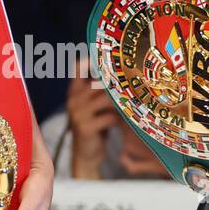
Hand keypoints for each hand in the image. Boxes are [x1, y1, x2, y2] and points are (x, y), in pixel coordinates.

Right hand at [67, 63, 118, 177]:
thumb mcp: (94, 105)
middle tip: (134, 84)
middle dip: (118, 84)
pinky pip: (109, 116)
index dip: (92, 59)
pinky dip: (119, 119)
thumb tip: (124, 71)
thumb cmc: (95, 126)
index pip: (79, 68)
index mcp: (75, 91)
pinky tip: (120, 122)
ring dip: (120, 103)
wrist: (86, 154)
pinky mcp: (86, 127)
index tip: (110, 55)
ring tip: (129, 106)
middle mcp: (74, 100)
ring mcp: (78, 114)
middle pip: (99, 82)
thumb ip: (101, 90)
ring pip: (106, 99)